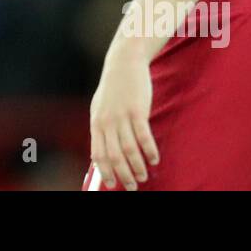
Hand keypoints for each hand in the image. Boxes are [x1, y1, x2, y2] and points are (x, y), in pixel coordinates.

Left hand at [88, 48, 159, 190]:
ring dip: (138, 166)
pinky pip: (143, 136)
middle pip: (114, 156)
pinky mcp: (137, 110)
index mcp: (96, 123)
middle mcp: (107, 122)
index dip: (105, 172)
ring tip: (144, 177)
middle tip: (132, 187)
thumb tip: (99, 154)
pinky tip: (154, 160)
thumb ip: (100, 130)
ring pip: (129, 149)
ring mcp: (122, 116)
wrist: (123, 63)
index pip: (98, 154)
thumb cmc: (113, 90)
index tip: (112, 185)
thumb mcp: (100, 108)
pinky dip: (149, 150)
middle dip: (123, 175)